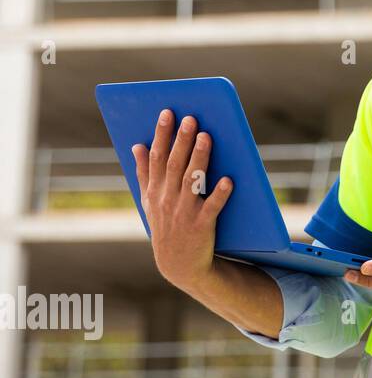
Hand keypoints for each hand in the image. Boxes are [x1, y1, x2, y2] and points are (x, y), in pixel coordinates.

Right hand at [133, 109, 233, 291]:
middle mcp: (166, 199)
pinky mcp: (202, 225)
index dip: (161, 134)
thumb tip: (137, 145)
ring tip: (206, 136)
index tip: (167, 112)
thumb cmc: (165, 225)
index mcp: (154, 191)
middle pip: (174, 164)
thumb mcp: (148, 200)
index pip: (157, 157)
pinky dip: (219, 194)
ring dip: (199, 158)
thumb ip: (144, 173)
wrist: (178, 264)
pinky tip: (228, 180)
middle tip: (190, 118)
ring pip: (192, 181)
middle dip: (181, 140)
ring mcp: (183, 213)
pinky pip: (211, 207)